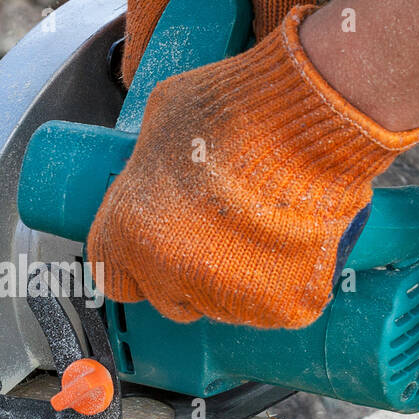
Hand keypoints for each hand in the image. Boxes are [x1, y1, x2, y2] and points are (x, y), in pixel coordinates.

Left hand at [87, 7, 418, 329]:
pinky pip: (276, 305)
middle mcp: (169, 274)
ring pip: (225, 304)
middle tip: (218, 232)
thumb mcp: (162, 122)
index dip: (136, 262)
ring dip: (237, 278)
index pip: (114, 275)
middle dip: (188, 272)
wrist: (303, 124)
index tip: (154, 249)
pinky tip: (293, 241)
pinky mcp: (280, 306)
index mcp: (128, 235)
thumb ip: (149, 165)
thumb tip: (156, 167)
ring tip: (262, 226)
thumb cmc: (234, 111)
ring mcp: (226, 296)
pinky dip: (287, 282)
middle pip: (170, 297)